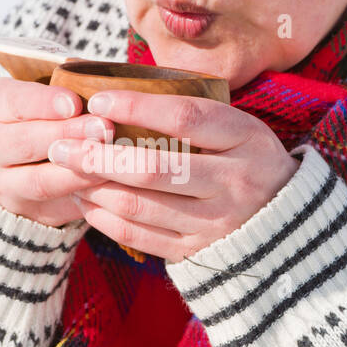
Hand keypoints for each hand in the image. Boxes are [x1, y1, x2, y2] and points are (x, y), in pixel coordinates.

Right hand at [0, 77, 114, 227]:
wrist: (0, 157)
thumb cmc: (29, 113)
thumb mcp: (30, 90)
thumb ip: (58, 88)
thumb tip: (99, 87)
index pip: (13, 103)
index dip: (44, 103)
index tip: (75, 101)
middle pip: (25, 144)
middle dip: (67, 135)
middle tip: (103, 127)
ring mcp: (3, 185)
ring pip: (40, 182)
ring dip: (78, 171)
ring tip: (109, 159)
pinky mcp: (27, 211)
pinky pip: (59, 208)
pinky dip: (86, 199)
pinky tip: (110, 186)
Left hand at [46, 90, 299, 262]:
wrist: (286, 219)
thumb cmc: (246, 158)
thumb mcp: (236, 127)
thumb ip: (190, 114)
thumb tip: (118, 96)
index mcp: (244, 138)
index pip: (184, 118)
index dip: (137, 108)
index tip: (97, 100)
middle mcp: (233, 182)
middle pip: (155, 168)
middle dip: (99, 155)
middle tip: (61, 144)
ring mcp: (217, 221)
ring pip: (142, 205)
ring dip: (95, 187)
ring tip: (67, 170)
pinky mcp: (198, 250)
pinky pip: (142, 236)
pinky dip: (106, 219)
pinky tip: (86, 200)